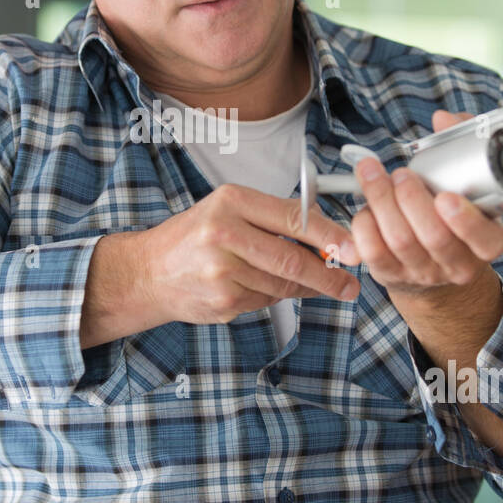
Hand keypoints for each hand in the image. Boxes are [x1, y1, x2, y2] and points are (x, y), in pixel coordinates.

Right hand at [141, 183, 359, 325]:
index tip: (354, 249)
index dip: (330, 236)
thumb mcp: (229, 209)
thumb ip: (274, 217)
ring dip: (301, 287)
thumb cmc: (193, 237)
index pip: (294, 218)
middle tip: (349, 285)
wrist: (149, 272)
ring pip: (282, 284)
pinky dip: (271, 296)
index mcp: (231, 202)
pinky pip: (265, 301)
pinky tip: (257, 287)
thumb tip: (327, 235)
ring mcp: (221, 270)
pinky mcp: (222, 300)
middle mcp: (224, 233)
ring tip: (307, 285)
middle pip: (292, 259)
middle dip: (328, 276)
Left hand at [337, 109, 502, 296]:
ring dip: (382, 201)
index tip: (446, 197)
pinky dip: (364, 223)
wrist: (434, 267)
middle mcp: (458, 263)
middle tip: (401, 174)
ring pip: (399, 241)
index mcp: (487, 242)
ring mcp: (423, 272)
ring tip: (373, 174)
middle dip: (411, 199)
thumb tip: (444, 119)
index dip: (466, 220)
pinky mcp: (390, 274)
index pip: (485, 240)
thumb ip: (460, 148)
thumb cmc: (449, 217)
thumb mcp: (466, 188)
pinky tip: (366, 204)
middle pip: (434, 236)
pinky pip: (372, 251)